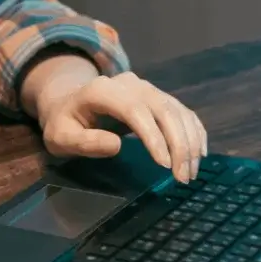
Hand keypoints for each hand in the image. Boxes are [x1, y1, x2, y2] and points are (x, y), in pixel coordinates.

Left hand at [38, 71, 207, 182]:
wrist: (71, 101)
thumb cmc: (64, 123)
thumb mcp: (60, 137)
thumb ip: (83, 141)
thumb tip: (116, 146)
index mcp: (102, 90)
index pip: (135, 110)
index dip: (153, 136)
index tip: (163, 165)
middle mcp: (130, 83)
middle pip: (163, 109)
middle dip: (178, 144)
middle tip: (182, 177)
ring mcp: (146, 88)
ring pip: (177, 110)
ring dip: (189, 142)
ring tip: (190, 174)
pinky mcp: (157, 97)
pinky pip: (182, 111)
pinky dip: (195, 132)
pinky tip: (199, 154)